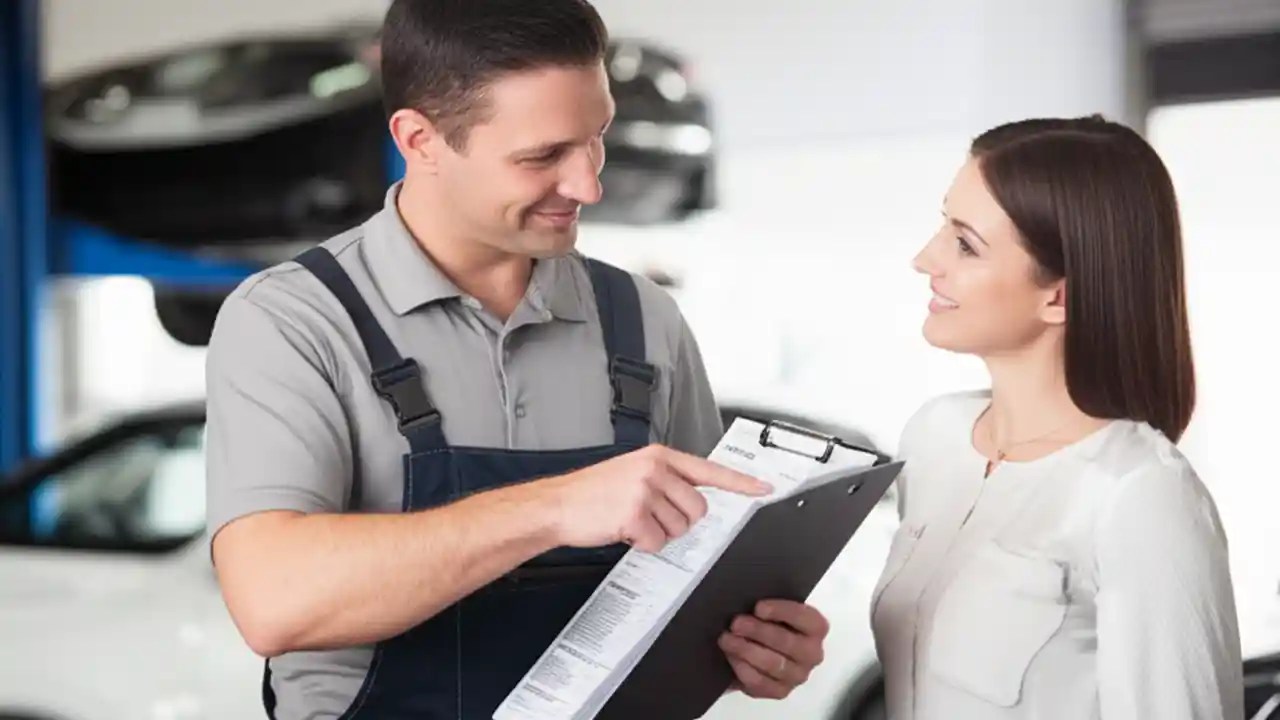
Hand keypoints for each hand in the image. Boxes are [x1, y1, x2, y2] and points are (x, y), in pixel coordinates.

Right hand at [546, 445, 771, 552]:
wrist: (557, 505)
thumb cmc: (592, 493)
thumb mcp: (632, 472)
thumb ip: (665, 480)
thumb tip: (693, 500)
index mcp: (659, 457)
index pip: (709, 470)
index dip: (740, 483)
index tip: (764, 488)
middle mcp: (655, 470)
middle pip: (698, 510)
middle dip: (678, 522)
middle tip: (650, 518)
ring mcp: (645, 491)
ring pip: (679, 529)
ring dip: (658, 534)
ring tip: (631, 521)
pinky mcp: (635, 514)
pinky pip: (658, 543)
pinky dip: (643, 545)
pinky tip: (624, 531)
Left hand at [719, 599, 829, 699]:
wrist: (757, 647)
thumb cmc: (767, 622)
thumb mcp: (771, 609)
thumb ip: (767, 606)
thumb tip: (747, 603)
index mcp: (816, 628)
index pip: (804, 617)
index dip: (781, 611)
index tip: (758, 607)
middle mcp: (812, 653)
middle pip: (787, 642)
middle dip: (758, 631)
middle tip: (735, 624)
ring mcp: (798, 676)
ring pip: (772, 664)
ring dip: (746, 649)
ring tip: (726, 639)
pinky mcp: (780, 691)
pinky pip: (760, 683)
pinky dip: (742, 668)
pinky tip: (730, 656)